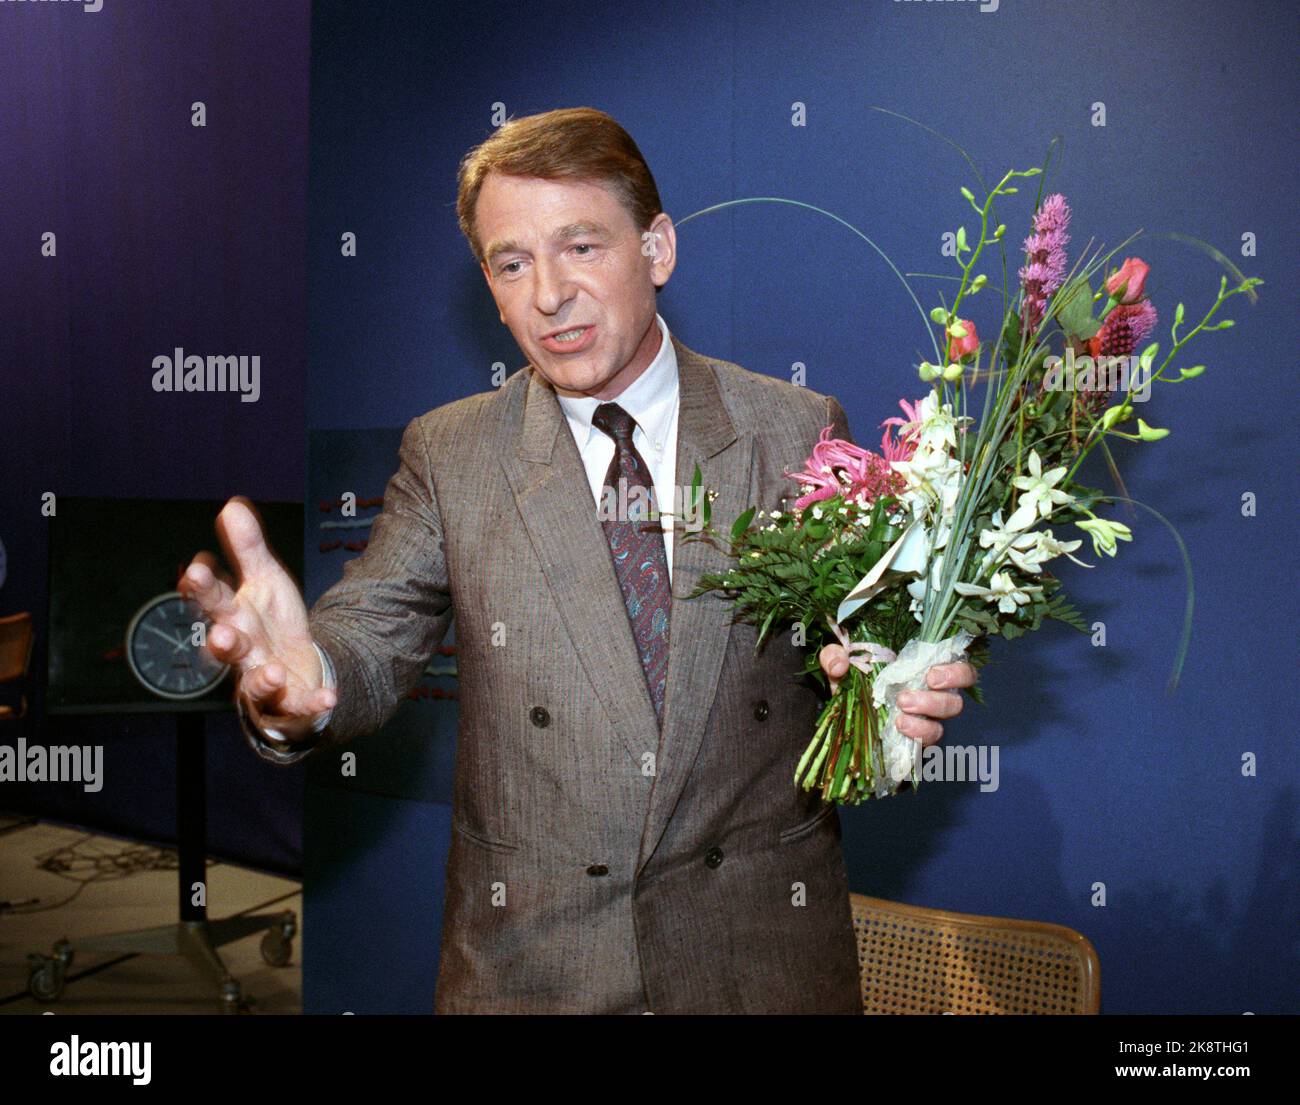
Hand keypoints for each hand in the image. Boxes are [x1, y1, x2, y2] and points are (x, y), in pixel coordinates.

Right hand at [178, 497, 334, 742]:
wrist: (296, 672)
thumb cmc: (271, 625)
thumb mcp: (266, 581)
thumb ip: (248, 549)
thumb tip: (232, 505)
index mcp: (234, 619)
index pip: (213, 601)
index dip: (202, 588)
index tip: (196, 571)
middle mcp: (243, 654)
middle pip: (228, 648)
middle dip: (222, 642)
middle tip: (220, 634)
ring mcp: (263, 683)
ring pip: (255, 686)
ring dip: (262, 681)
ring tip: (272, 672)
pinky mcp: (289, 706)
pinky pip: (299, 709)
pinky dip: (312, 705)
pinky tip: (328, 697)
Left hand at [818, 644, 976, 748]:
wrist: (840, 712)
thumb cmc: (849, 680)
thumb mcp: (838, 662)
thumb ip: (834, 655)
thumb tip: (839, 663)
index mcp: (922, 671)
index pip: (961, 671)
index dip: (956, 673)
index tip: (932, 674)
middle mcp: (931, 697)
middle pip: (955, 702)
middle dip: (934, 702)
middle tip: (904, 700)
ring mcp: (924, 723)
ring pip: (941, 727)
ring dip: (922, 725)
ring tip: (898, 719)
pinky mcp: (913, 744)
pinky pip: (925, 747)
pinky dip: (914, 741)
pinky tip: (898, 733)